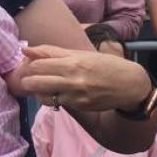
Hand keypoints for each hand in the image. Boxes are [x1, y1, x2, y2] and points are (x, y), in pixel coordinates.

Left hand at [20, 44, 150, 112]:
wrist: (129, 85)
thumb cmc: (105, 65)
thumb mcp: (82, 54)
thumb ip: (53, 52)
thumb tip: (26, 49)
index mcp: (73, 61)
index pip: (39, 63)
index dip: (28, 63)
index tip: (27, 62)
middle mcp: (73, 78)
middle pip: (36, 79)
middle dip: (27, 78)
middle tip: (27, 75)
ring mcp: (75, 94)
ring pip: (42, 94)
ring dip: (35, 90)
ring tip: (37, 85)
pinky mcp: (78, 106)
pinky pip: (55, 102)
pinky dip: (49, 98)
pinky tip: (52, 92)